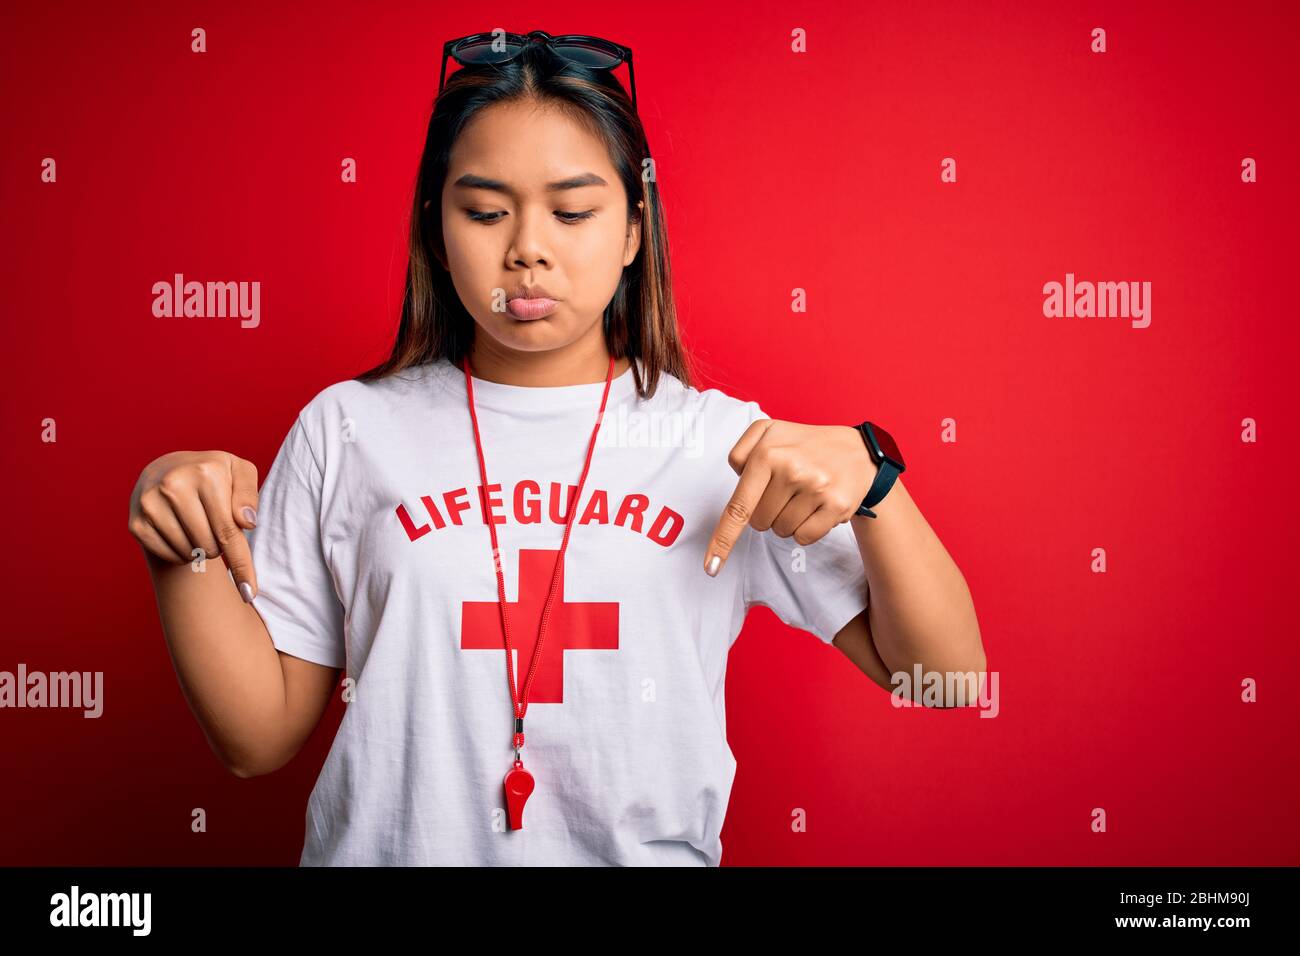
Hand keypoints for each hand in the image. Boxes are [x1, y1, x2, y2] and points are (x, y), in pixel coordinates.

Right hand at [128, 451, 261, 600]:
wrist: (167, 470)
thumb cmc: (213, 475)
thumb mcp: (239, 473)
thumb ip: (248, 495)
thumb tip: (247, 523)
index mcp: (206, 472)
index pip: (229, 530)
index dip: (242, 564)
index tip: (250, 594)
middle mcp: (174, 485)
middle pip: (210, 546)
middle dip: (220, 544)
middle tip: (214, 524)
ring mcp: (150, 505)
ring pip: (191, 554)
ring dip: (201, 549)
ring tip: (198, 525)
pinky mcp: (137, 524)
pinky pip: (171, 557)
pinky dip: (183, 553)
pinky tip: (181, 532)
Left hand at [704, 419, 874, 575]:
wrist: (857, 450)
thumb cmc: (802, 446)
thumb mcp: (767, 432)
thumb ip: (741, 454)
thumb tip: (737, 482)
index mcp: (768, 452)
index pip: (739, 506)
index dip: (723, 539)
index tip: (711, 567)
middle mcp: (792, 470)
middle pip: (759, 522)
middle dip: (767, 511)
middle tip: (786, 488)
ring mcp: (816, 488)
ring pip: (780, 531)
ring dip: (787, 519)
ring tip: (803, 494)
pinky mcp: (837, 505)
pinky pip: (804, 537)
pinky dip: (806, 528)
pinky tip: (816, 506)